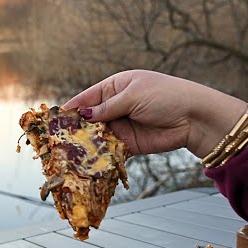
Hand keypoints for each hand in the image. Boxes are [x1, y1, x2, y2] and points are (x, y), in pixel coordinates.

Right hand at [62, 70, 247, 158]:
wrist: (194, 118)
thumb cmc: (166, 96)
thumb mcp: (134, 96)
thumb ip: (107, 108)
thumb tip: (83, 115)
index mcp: (116, 87)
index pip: (87, 97)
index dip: (71, 108)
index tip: (54, 119)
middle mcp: (116, 106)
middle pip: (89, 118)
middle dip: (74, 128)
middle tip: (56, 139)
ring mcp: (122, 126)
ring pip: (96, 135)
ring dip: (84, 143)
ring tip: (67, 152)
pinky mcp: (129, 144)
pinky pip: (109, 149)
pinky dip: (99, 154)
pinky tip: (86, 160)